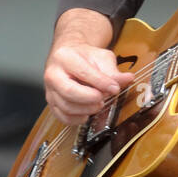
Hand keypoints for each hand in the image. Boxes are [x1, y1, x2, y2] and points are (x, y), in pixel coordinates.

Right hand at [43, 10, 132, 124]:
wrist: (69, 57)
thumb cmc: (84, 57)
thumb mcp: (101, 58)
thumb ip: (113, 71)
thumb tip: (127, 79)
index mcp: (65, 57)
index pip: (83, 72)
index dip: (101, 83)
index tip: (115, 88)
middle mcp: (53, 74)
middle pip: (69, 91)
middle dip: (90, 98)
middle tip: (103, 98)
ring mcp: (50, 89)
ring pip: (66, 106)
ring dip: (86, 109)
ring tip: (98, 104)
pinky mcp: (52, 102)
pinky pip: (62, 117)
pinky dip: (77, 119)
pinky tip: (87, 114)